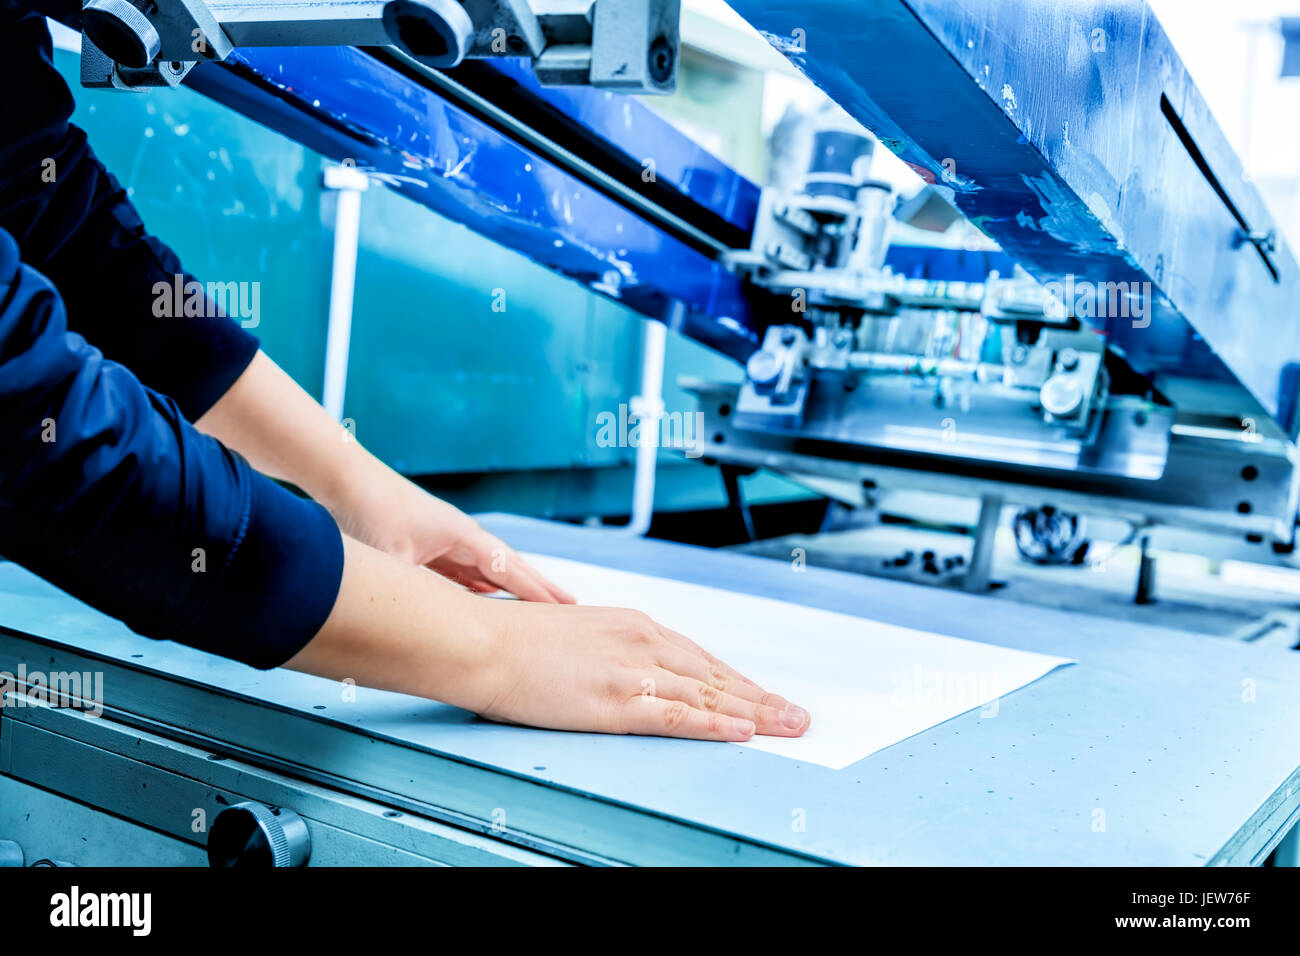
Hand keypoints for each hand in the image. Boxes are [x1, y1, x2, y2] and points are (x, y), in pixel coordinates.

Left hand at [339, 477, 574, 604]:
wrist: (344, 479)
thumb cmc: (370, 511)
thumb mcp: (393, 560)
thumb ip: (412, 593)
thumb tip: (421, 625)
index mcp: (461, 535)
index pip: (508, 568)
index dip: (536, 591)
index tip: (565, 608)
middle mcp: (458, 535)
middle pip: (507, 566)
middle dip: (537, 587)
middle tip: (568, 605)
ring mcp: (442, 538)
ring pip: (484, 569)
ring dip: (509, 587)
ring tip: (532, 607)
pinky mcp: (423, 543)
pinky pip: (460, 570)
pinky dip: (476, 585)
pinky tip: (481, 596)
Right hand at [466, 598, 810, 740]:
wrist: (478, 641)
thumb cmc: (512, 640)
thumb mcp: (574, 635)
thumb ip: (608, 651)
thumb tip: (622, 671)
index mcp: (632, 624)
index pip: (699, 659)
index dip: (736, 682)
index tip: (762, 697)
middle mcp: (642, 641)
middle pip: (714, 676)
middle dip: (759, 698)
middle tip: (795, 715)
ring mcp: (631, 669)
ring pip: (708, 695)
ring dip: (754, 713)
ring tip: (787, 727)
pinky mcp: (616, 699)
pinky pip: (678, 715)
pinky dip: (714, 725)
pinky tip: (741, 732)